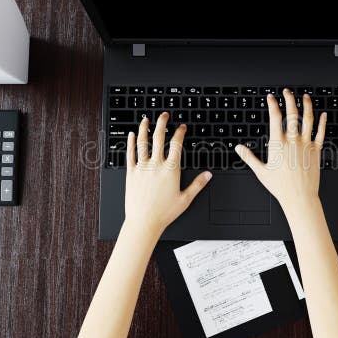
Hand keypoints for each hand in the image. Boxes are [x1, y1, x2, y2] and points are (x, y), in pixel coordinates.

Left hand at [124, 113, 212, 234]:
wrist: (144, 222)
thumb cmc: (164, 213)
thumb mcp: (185, 199)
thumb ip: (198, 185)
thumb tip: (208, 175)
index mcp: (170, 170)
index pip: (176, 144)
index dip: (179, 132)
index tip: (181, 127)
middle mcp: (156, 165)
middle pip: (158, 137)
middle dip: (162, 123)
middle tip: (164, 115)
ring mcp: (142, 167)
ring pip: (143, 142)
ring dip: (145, 128)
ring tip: (146, 119)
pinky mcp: (131, 173)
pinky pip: (130, 153)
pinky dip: (131, 142)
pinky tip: (132, 135)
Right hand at [235, 89, 327, 216]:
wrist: (299, 197)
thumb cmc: (280, 186)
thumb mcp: (261, 171)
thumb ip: (249, 157)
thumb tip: (238, 148)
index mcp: (278, 144)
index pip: (275, 117)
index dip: (272, 104)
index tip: (271, 98)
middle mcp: (293, 141)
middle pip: (292, 113)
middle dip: (289, 99)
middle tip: (286, 91)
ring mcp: (306, 145)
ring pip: (308, 119)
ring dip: (307, 106)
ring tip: (305, 97)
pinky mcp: (316, 151)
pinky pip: (321, 133)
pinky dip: (323, 122)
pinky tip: (323, 114)